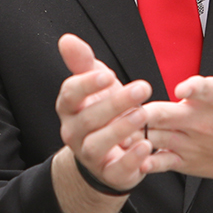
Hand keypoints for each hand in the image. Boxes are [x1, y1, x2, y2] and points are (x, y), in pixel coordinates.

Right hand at [54, 33, 150, 192]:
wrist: (106, 154)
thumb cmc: (101, 112)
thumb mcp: (94, 85)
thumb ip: (82, 63)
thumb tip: (67, 39)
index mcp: (69, 108)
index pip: (70, 94)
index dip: (87, 84)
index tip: (108, 74)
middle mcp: (74, 133)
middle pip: (89, 118)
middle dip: (116, 103)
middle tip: (142, 88)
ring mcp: (89, 155)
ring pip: (98, 144)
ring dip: (121, 129)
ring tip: (142, 115)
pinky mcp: (109, 174)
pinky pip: (117, 170)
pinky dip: (131, 159)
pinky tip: (145, 145)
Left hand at [136, 36, 212, 197]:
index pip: (202, 91)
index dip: (192, 89)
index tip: (182, 88)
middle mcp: (198, 122)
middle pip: (165, 116)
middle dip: (144, 112)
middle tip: (124, 105)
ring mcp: (189, 143)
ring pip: (156, 138)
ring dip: (135, 133)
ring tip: (116, 128)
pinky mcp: (183, 161)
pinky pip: (160, 162)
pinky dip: (146, 161)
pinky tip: (133, 155)